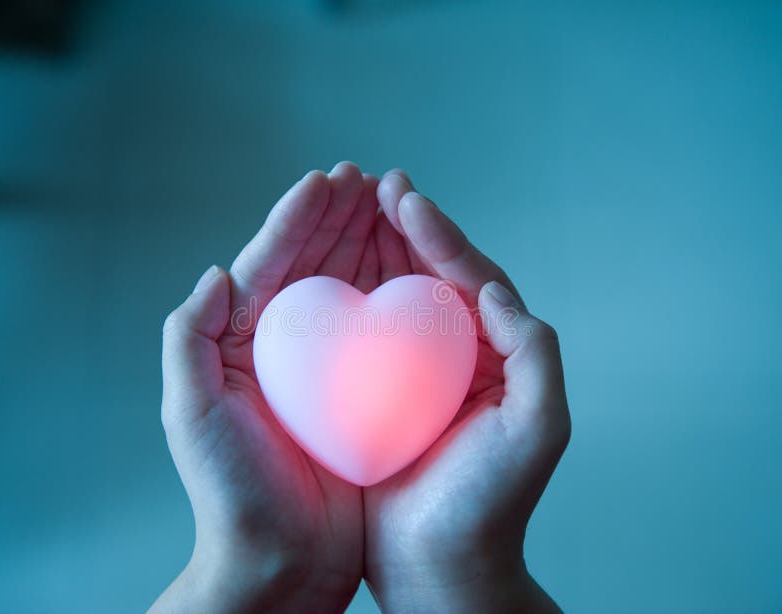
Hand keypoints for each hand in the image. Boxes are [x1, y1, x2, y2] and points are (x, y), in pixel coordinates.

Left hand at [150, 163, 379, 612]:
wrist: (281, 561)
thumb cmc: (232, 493)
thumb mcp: (192, 416)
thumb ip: (188, 340)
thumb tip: (215, 273)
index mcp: (241, 343)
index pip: (269, 263)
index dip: (297, 218)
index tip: (328, 180)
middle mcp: (284, 348)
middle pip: (314, 266)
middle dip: (340, 219)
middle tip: (370, 180)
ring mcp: (327, 370)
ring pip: (352, 289)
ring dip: (371, 244)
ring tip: (395, 205)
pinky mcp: (363, 394)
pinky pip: (383, 333)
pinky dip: (398, 296)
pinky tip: (418, 272)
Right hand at [362, 171, 570, 612]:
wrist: (441, 565)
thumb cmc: (492, 502)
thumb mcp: (538, 426)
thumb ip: (533, 351)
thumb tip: (493, 290)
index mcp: (496, 352)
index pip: (469, 276)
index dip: (438, 233)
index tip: (403, 196)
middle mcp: (459, 354)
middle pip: (430, 274)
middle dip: (404, 226)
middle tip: (374, 185)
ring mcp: (416, 372)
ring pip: (394, 296)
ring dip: (374, 250)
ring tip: (349, 209)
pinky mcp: (380, 394)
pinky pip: (362, 334)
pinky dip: (346, 299)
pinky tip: (323, 276)